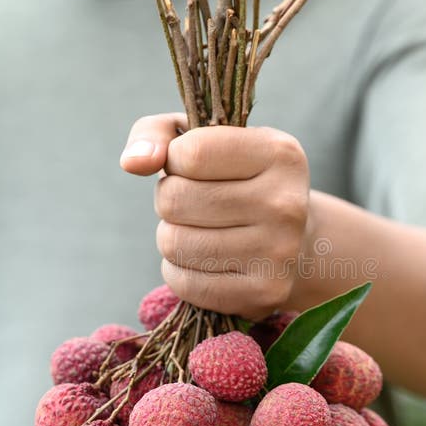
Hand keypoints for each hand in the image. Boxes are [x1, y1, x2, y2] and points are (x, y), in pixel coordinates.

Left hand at [120, 113, 309, 318]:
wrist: (292, 241)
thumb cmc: (234, 180)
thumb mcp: (201, 138)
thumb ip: (156, 133)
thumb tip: (133, 162)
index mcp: (279, 153)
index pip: (190, 153)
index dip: (174, 160)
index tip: (193, 166)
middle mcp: (286, 203)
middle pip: (175, 200)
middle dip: (169, 200)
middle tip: (194, 203)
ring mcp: (279, 252)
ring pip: (174, 243)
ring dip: (172, 236)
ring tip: (200, 230)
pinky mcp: (265, 292)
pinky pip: (185, 282)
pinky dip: (179, 271)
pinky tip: (205, 260)